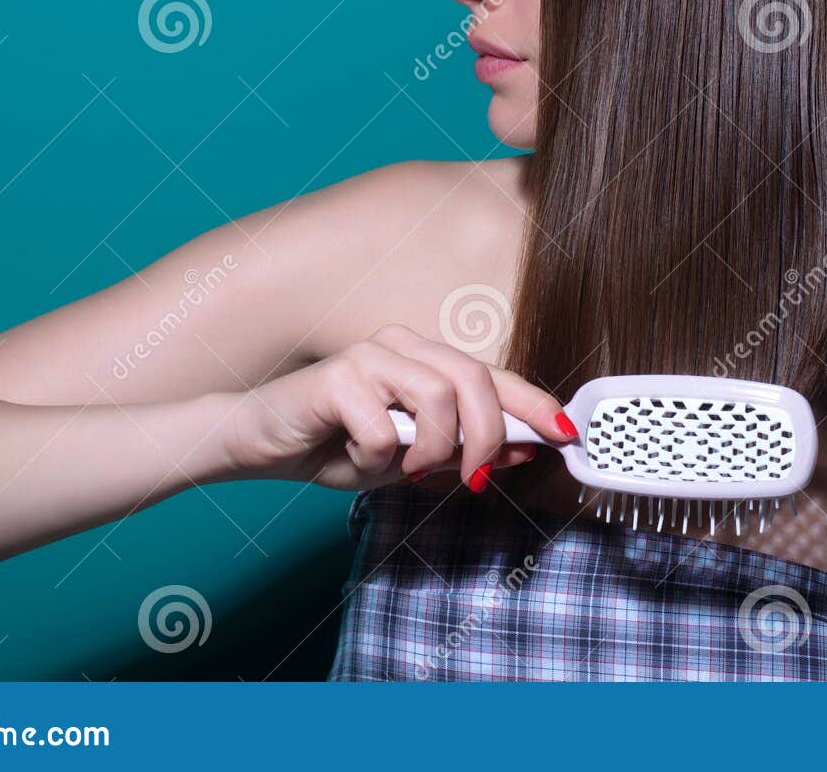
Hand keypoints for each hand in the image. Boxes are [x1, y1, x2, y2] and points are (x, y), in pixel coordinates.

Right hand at [223, 323, 574, 490]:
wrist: (259, 444)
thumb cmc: (334, 445)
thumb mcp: (408, 459)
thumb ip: (460, 452)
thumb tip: (520, 452)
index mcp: (426, 360)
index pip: (494, 375)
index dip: (534, 403)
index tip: (567, 433)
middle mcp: (403, 346)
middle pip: (475, 380)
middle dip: (487, 436)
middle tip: (474, 479)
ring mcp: (370, 355)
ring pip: (438, 396)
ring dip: (432, 447)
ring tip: (406, 468)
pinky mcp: (337, 376)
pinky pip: (383, 426)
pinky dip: (377, 456)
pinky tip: (355, 455)